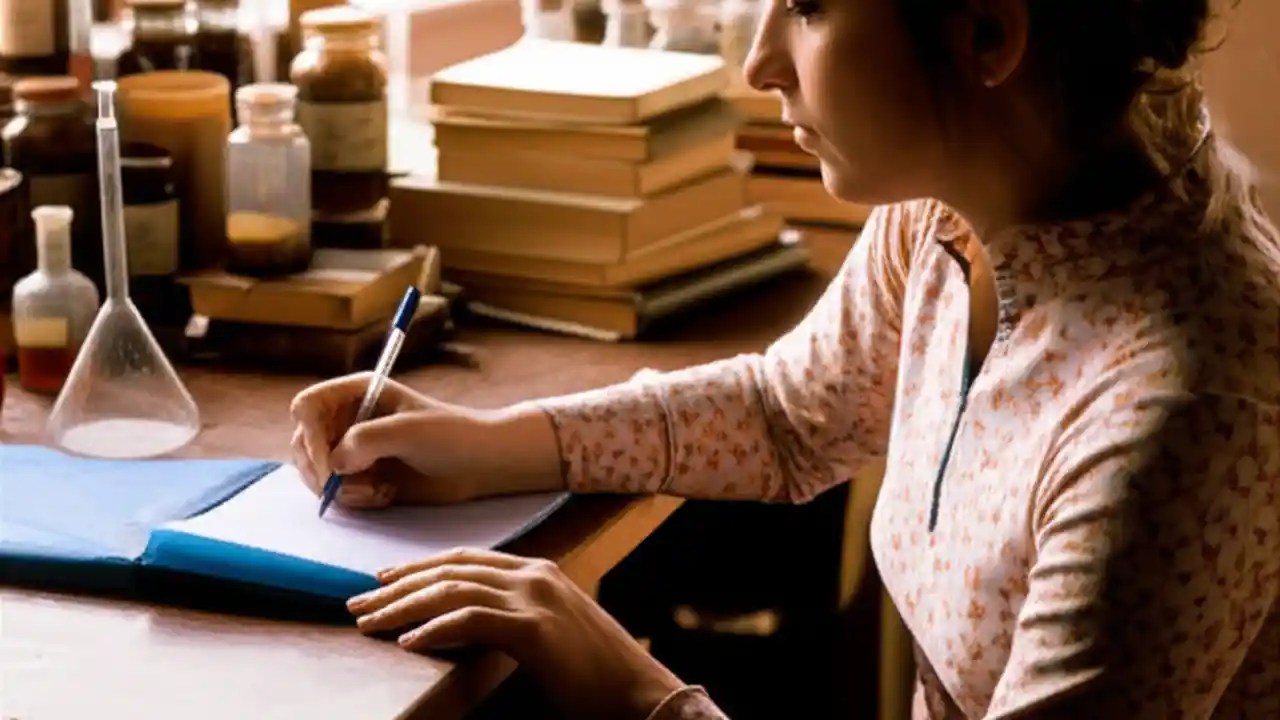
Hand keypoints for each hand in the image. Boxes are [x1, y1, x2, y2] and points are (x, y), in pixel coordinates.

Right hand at [289, 372, 564, 509]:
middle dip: (320, 471)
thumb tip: (333, 462)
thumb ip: (369, 439)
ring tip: (377, 491)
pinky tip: (384, 496)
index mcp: (356, 392)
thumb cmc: (452, 435)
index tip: (329, 465)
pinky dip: (355, 500)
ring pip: (316, 473)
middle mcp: (348, 418)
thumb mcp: (411, 431)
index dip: (309, 436)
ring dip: (340, 489)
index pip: (307, 407)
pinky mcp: (362, 476)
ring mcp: (353, 448)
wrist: (481, 463)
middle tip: (344, 489)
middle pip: (303, 444)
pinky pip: (338, 493)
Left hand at [347, 548, 683, 719]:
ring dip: (403, 607)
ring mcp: (536, 598)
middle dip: (398, 585)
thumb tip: (466, 622)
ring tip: (369, 622)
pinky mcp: (535, 629)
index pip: (466, 558)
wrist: (640, 693)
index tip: (383, 579)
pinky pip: (471, 621)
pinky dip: (435, 630)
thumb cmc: (596, 672)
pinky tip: (408, 642)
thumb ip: (514, 616)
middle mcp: (534, 575)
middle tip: (358, 602)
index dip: (420, 566)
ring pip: (452, 591)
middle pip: (450, 570)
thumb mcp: (552, 631)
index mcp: (539, 571)